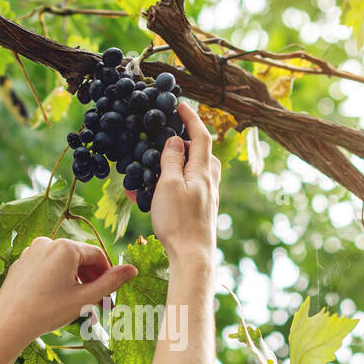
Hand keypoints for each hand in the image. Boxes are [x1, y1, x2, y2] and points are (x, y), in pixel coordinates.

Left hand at [0, 237, 137, 353]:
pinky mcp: (22, 264)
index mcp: (65, 248)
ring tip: (82, 309)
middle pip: (80, 260)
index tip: (111, 295)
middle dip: (92, 282)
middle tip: (100, 306)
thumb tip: (132, 269)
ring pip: (63, 266)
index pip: (97, 255)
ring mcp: (32, 252)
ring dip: (76, 284)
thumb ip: (111, 282)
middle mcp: (47, 243)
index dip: (108, 275)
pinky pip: (47, 269)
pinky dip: (58, 283)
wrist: (8, 325)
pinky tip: (61, 303)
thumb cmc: (47, 311)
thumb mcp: (85, 298)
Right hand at [125, 100, 220, 263]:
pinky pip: (186, 191)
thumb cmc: (179, 222)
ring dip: (175, 166)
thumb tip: (176, 140)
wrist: (192, 257)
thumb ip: (172, 160)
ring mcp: (207, 197)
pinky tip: (154, 197)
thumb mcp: (169, 185)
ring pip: (193, 172)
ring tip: (154, 171)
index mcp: (203, 171)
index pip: (201, 136)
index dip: (191, 118)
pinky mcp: (201, 211)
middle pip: (201, 153)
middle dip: (184, 143)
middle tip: (165, 140)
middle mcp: (210, 182)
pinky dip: (171, 187)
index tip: (181, 105)